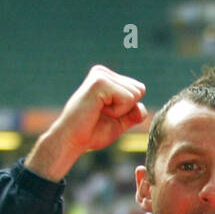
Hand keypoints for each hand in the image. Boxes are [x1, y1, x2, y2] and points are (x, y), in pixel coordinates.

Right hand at [25, 66, 147, 180]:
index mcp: (107, 78)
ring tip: (99, 112)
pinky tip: (98, 111)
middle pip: (139, 90)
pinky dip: (117, 112)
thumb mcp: (120, 122)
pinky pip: (127, 99)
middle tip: (103, 115)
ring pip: (135, 94)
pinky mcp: (99, 82)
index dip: (128, 110)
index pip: (139, 90)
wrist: (72, 141)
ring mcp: (101, 75)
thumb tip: (142, 108)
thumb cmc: (92, 133)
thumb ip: (134, 114)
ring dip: (120, 111)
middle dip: (126, 110)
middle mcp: (103, 72)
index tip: (107, 114)